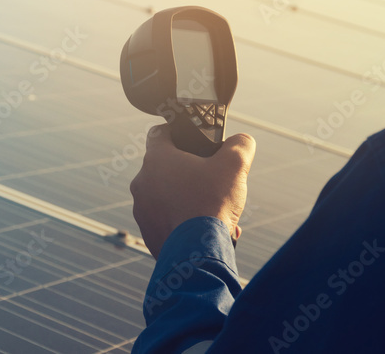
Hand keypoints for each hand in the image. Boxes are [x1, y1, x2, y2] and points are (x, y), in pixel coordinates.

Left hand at [130, 123, 254, 258]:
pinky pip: (166, 220)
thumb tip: (242, 141)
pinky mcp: (148, 233)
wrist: (197, 254)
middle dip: (188, 172)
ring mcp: (142, 210)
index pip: (158, 133)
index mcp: (157, 159)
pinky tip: (204, 229)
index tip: (190, 139)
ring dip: (186, 198)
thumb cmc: (211, 204)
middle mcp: (142, 183)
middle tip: (211, 180)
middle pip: (165, 167)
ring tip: (212, 210)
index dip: (176, 132)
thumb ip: (240, 145)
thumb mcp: (235, 165)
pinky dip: (182, 221)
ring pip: (165, 196)